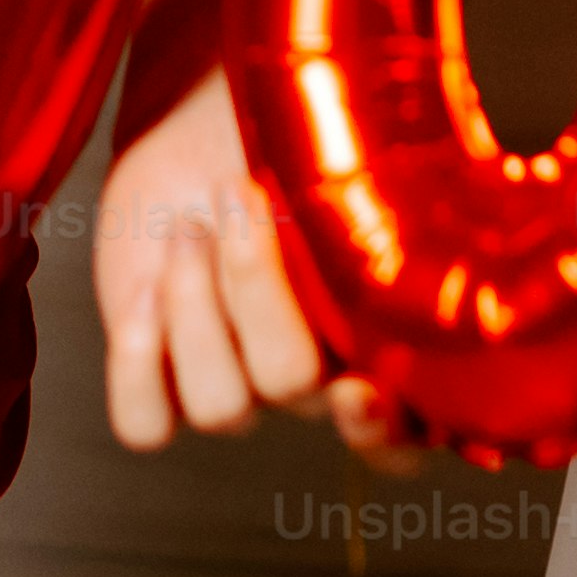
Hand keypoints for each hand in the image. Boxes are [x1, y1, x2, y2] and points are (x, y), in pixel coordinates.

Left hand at [93, 75, 410, 457]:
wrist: (202, 140)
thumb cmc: (290, 148)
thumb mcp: (340, 164)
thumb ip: (385, 201)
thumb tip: (437, 183)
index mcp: (375, 342)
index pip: (397, 436)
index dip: (381, 430)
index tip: (356, 386)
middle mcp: (310, 381)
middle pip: (291, 386)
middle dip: (255, 285)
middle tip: (235, 189)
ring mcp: (235, 387)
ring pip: (219, 408)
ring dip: (193, 307)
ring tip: (186, 227)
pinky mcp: (160, 384)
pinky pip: (146, 424)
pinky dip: (138, 361)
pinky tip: (145, 289)